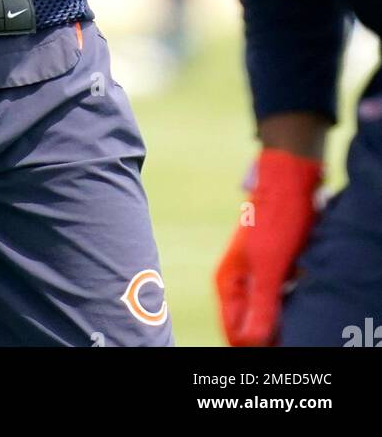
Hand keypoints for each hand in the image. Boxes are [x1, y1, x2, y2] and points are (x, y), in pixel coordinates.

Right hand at [215, 148, 322, 346]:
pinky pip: (280, 296)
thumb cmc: (275, 220)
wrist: (289, 182)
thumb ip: (260, 304)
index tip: (277, 337)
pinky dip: (291, 294)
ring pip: (267, 312)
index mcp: (227, 284)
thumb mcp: (269, 266)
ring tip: (293, 286)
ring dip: (283, 309)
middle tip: (287, 304)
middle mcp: (237, 283)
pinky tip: (299, 280)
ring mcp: (254, 276)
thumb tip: (253, 342)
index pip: (234, 333)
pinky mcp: (271, 269)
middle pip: (251, 325)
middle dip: (272, 325)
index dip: (255, 343)